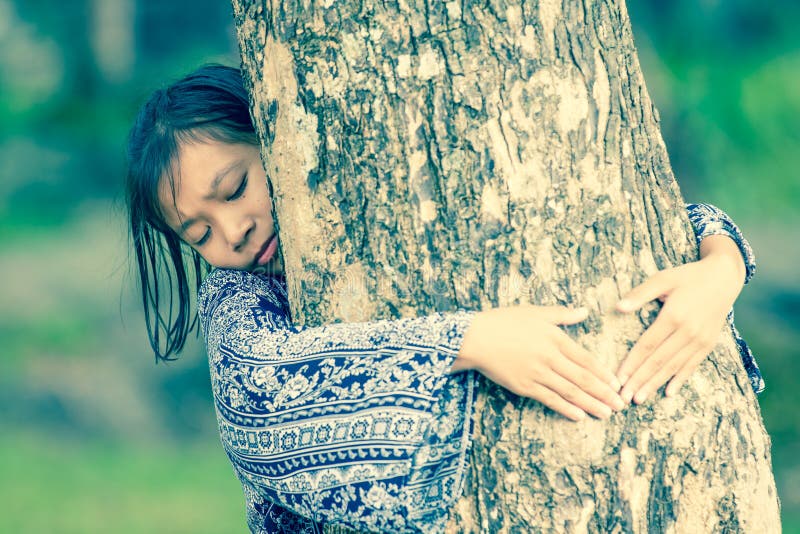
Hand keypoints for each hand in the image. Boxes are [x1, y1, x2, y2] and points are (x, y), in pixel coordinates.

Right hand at [455, 305, 623, 420]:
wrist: (474, 338)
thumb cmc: (502, 321)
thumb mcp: (534, 312)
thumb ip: (561, 315)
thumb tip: (584, 311)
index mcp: (554, 337)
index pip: (585, 358)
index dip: (602, 373)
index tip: (616, 383)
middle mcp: (549, 357)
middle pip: (582, 378)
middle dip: (603, 393)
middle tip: (620, 404)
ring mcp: (537, 373)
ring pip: (569, 391)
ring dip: (590, 404)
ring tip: (607, 414)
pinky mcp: (524, 386)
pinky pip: (549, 399)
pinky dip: (566, 408)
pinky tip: (579, 416)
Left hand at [615, 241, 744, 403]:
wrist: (724, 278)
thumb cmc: (688, 277)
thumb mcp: (663, 278)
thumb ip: (640, 294)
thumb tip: (618, 307)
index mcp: (674, 316)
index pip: (647, 346)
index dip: (632, 363)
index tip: (618, 378)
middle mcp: (688, 332)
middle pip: (659, 361)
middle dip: (640, 381)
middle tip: (623, 398)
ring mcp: (700, 340)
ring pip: (674, 367)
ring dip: (655, 384)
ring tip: (639, 398)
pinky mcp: (709, 344)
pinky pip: (692, 366)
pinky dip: (679, 380)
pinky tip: (668, 393)